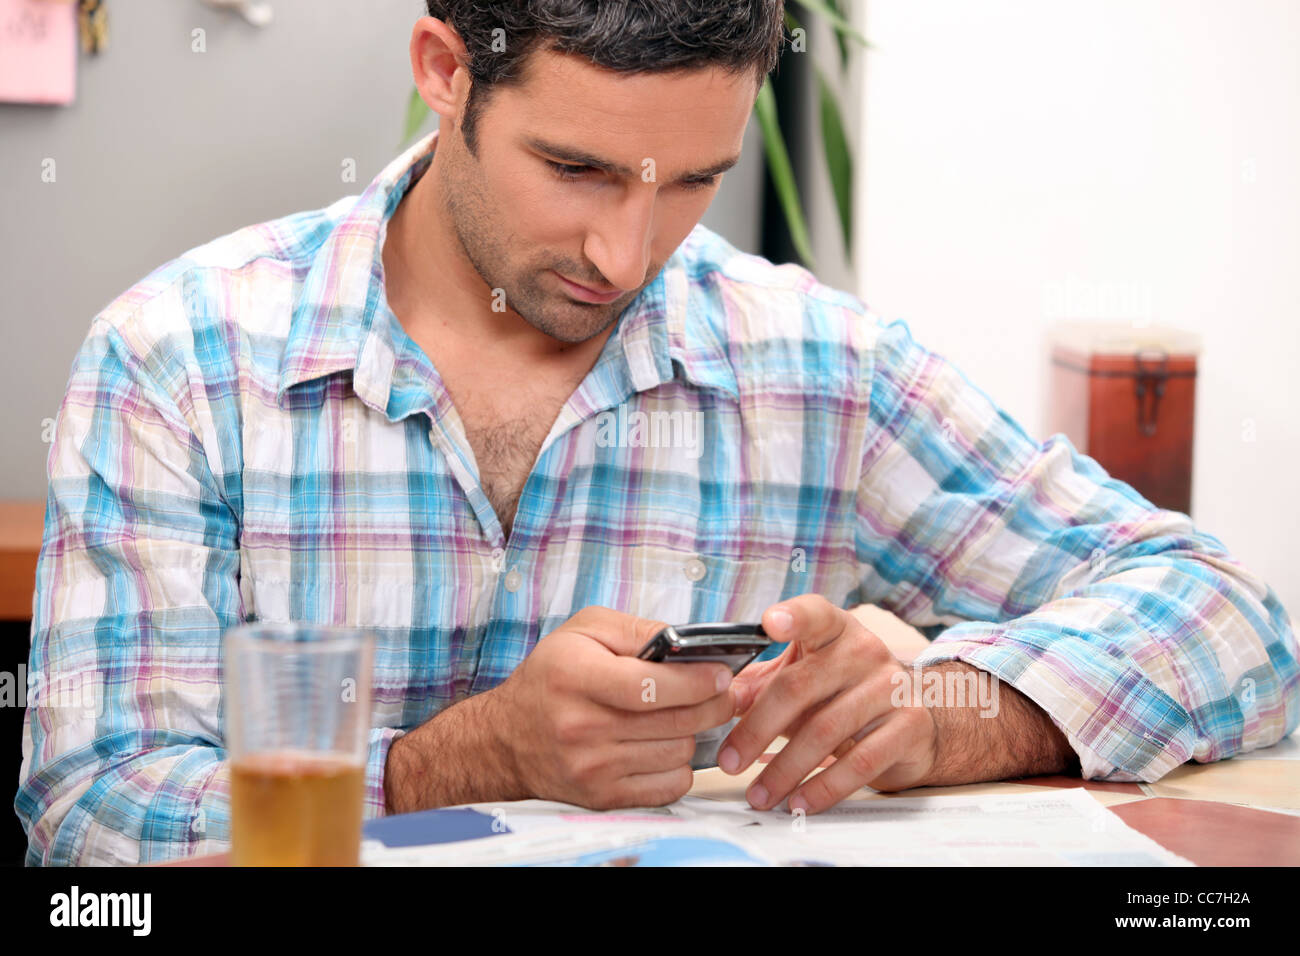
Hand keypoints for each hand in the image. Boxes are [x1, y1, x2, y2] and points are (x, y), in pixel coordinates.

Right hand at [491, 606, 735, 809]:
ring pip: (678, 753)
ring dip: (693, 733)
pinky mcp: (602, 797)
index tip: (720, 674)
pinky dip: (679, 765)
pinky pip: (669, 786)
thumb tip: (689, 644)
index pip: (649, 686)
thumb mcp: (584, 631)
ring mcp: (592, 767)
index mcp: (576, 676)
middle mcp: (582, 726)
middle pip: (673, 721)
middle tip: (722, 692)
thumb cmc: (550, 677)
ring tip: (685, 715)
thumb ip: (638, 630)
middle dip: (713, 704)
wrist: (506, 739)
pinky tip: (666, 744)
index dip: (696, 681)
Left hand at [718, 594, 939, 812]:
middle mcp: (865, 651)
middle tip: (730, 761)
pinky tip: (800, 802)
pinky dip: (823, 788)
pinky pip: (859, 763)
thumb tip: (715, 703)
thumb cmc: (842, 694)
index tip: (769, 622)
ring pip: (825, 731)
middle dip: (757, 729)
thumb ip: (760, 686)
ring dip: (784, 770)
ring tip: (759, 794)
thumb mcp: (802, 678)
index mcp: (835, 629)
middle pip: (800, 686)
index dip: (793, 616)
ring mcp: (891, 687)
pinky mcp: (908, 726)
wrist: (910, 721)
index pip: (814, 613)